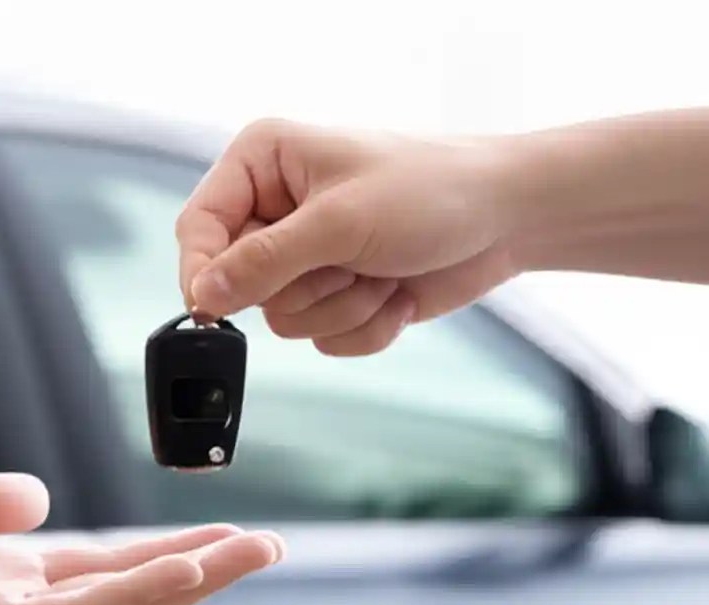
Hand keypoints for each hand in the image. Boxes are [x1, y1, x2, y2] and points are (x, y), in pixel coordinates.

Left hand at [0, 450, 284, 604]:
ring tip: (247, 555)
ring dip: (185, 583)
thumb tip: (38, 495)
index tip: (229, 533)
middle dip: (199, 572)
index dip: (170, 552)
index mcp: (5, 574)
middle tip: (270, 548)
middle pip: (125, 594)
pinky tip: (182, 570)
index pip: (107, 566)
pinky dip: (133, 593)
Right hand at [177, 118, 511, 355]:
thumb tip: (203, 294)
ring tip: (379, 269)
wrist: (510, 219)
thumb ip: (264, 261)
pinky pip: (320, 338)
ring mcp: (306, 256)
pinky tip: (394, 290)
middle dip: (303, 284)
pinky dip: (363, 324)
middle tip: (348, 259)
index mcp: (262, 163)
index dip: (201, 270)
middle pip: (239, 282)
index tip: (213, 307)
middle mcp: (276, 208)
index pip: (198, 225)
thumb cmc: (433, 191)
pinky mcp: (335, 295)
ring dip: (341, 305)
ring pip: (282, 318)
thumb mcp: (339, 222)